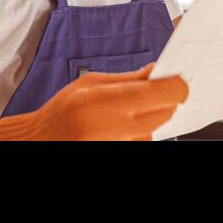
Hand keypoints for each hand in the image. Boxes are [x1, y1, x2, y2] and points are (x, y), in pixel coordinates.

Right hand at [0, 64, 188, 140]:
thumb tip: (158, 70)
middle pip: (167, 112)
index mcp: (110, 101)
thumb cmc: (62, 112)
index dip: (179, 85)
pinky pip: (143, 141)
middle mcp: (118, 127)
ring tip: (122, 113)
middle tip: (149, 93)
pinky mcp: (124, 151)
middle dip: (164, 101)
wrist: (42, 141)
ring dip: (149, 118)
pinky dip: (139, 132)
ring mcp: (122, 144)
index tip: (180, 81)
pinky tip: (119, 126)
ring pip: (156, 128)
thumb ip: (128, 78)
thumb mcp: (91, 84)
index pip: (166, 93)